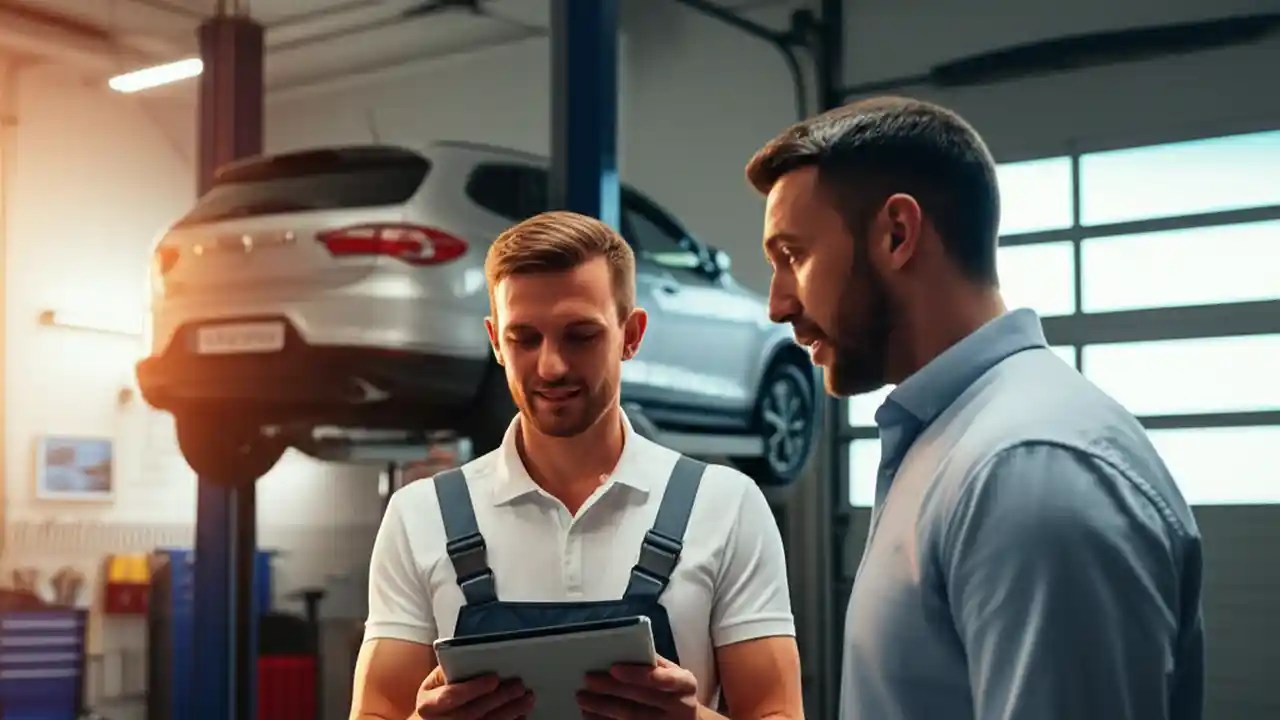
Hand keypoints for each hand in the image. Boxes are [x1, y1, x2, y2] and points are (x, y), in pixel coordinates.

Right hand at [415, 665, 533, 718]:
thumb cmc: (437, 695)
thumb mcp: (436, 681)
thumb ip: (452, 671)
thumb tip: (476, 657)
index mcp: (428, 704)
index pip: (451, 696)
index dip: (474, 688)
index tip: (494, 678)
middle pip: (472, 713)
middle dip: (498, 699)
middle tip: (518, 686)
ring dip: (509, 712)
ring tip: (526, 699)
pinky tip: (521, 715)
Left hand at [577, 655, 698, 718]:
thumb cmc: (674, 690)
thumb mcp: (673, 673)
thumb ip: (653, 663)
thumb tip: (623, 649)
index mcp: (685, 684)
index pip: (663, 678)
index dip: (637, 674)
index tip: (613, 668)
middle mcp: (679, 706)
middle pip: (642, 698)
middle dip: (612, 688)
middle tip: (589, 679)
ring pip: (632, 718)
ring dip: (604, 708)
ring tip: (583, 698)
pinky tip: (589, 715)